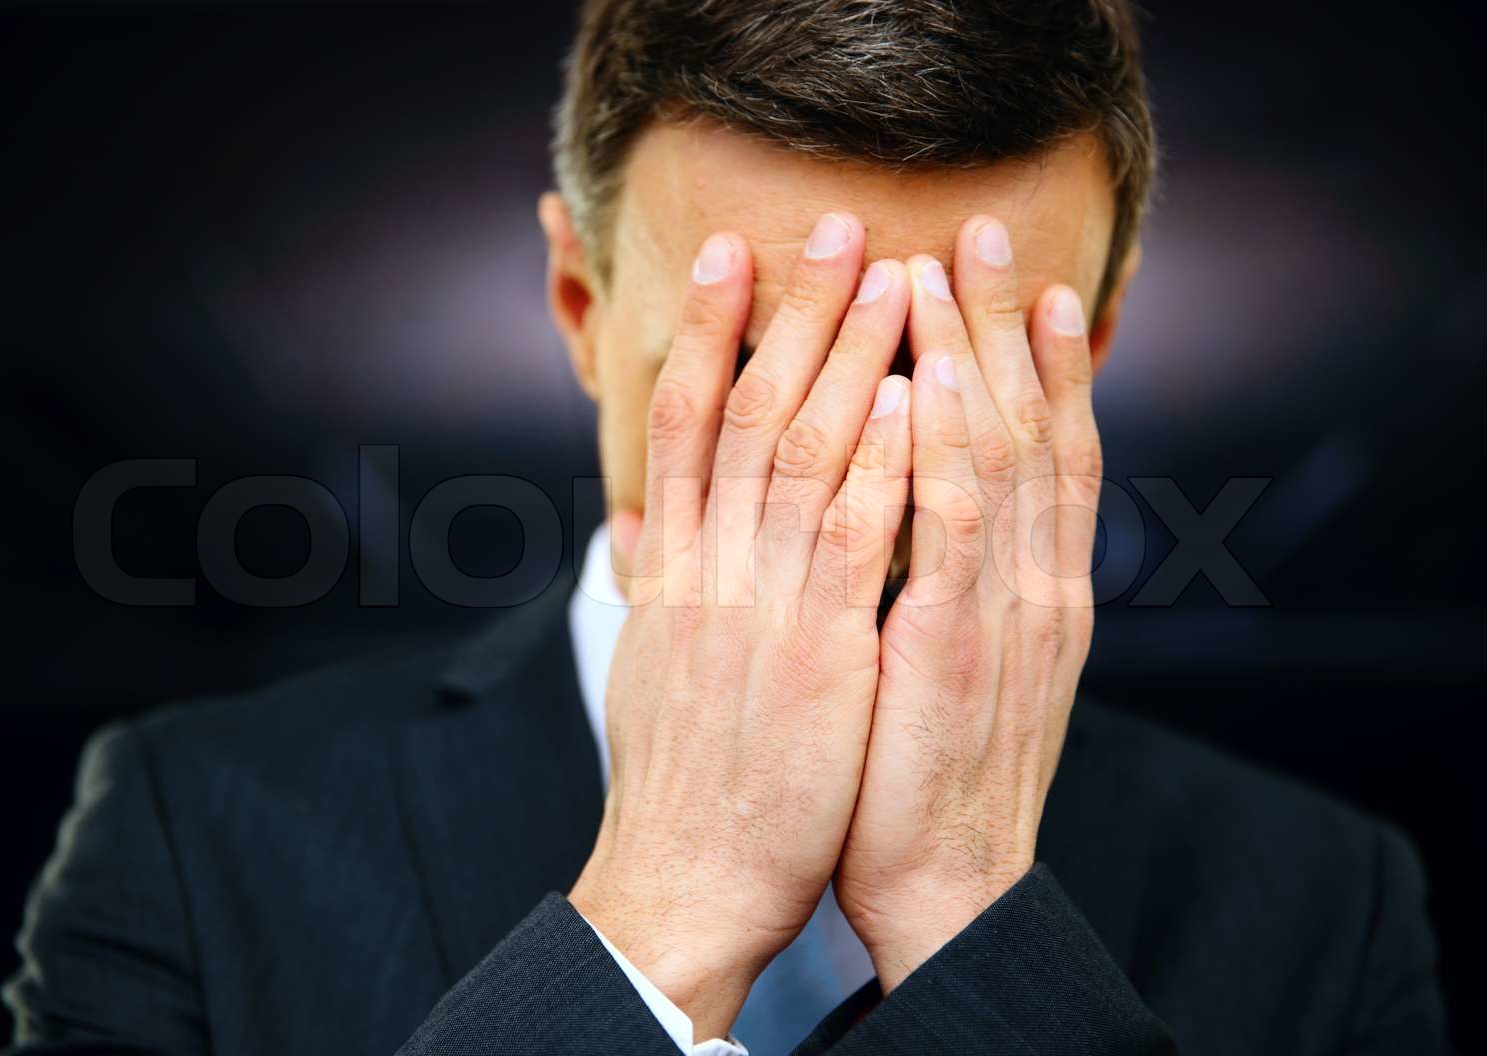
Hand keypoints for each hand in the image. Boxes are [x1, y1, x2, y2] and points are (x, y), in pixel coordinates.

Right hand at [568, 214, 912, 1039]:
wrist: (684, 878)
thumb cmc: (680, 777)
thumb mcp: (648, 668)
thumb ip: (652, 588)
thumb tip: (637, 532)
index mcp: (672, 572)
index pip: (682, 425)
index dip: (702, 333)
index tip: (727, 259)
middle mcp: (708, 572)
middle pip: (745, 414)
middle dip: (790, 314)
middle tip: (832, 228)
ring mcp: (762, 610)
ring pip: (800, 457)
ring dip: (848, 360)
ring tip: (890, 276)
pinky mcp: (819, 657)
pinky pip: (851, 544)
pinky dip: (878, 467)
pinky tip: (907, 400)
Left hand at [834, 216, 1102, 990]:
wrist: (939, 886)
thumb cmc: (918, 772)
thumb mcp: (935, 664)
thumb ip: (924, 583)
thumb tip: (885, 519)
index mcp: (1030, 592)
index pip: (1043, 454)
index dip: (1037, 365)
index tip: (1020, 284)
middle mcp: (1033, 587)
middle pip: (1025, 427)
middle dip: (1000, 325)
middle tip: (979, 228)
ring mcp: (1000, 614)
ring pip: (992, 457)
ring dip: (966, 356)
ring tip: (939, 267)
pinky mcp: (950, 648)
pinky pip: (950, 528)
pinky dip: (939, 449)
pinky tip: (920, 381)